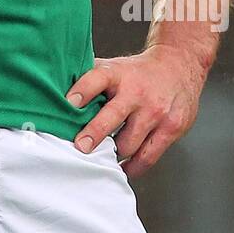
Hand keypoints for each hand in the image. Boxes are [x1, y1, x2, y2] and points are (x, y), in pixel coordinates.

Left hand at [65, 43, 207, 177]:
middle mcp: (137, 92)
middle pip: (112, 116)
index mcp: (118, 73)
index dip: (81, 90)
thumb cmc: (138, 72)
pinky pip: (148, 156)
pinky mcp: (171, 128)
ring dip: (113, 152)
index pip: (96, 78)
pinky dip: (133, 166)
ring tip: (103, 156)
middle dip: (94, 134)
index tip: (68, 103)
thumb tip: (54, 92)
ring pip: (128, 143)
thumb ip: (89, 79)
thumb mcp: (114, 66)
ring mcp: (155, 111)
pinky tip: (124, 167)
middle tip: (80, 147)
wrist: (179, 66)